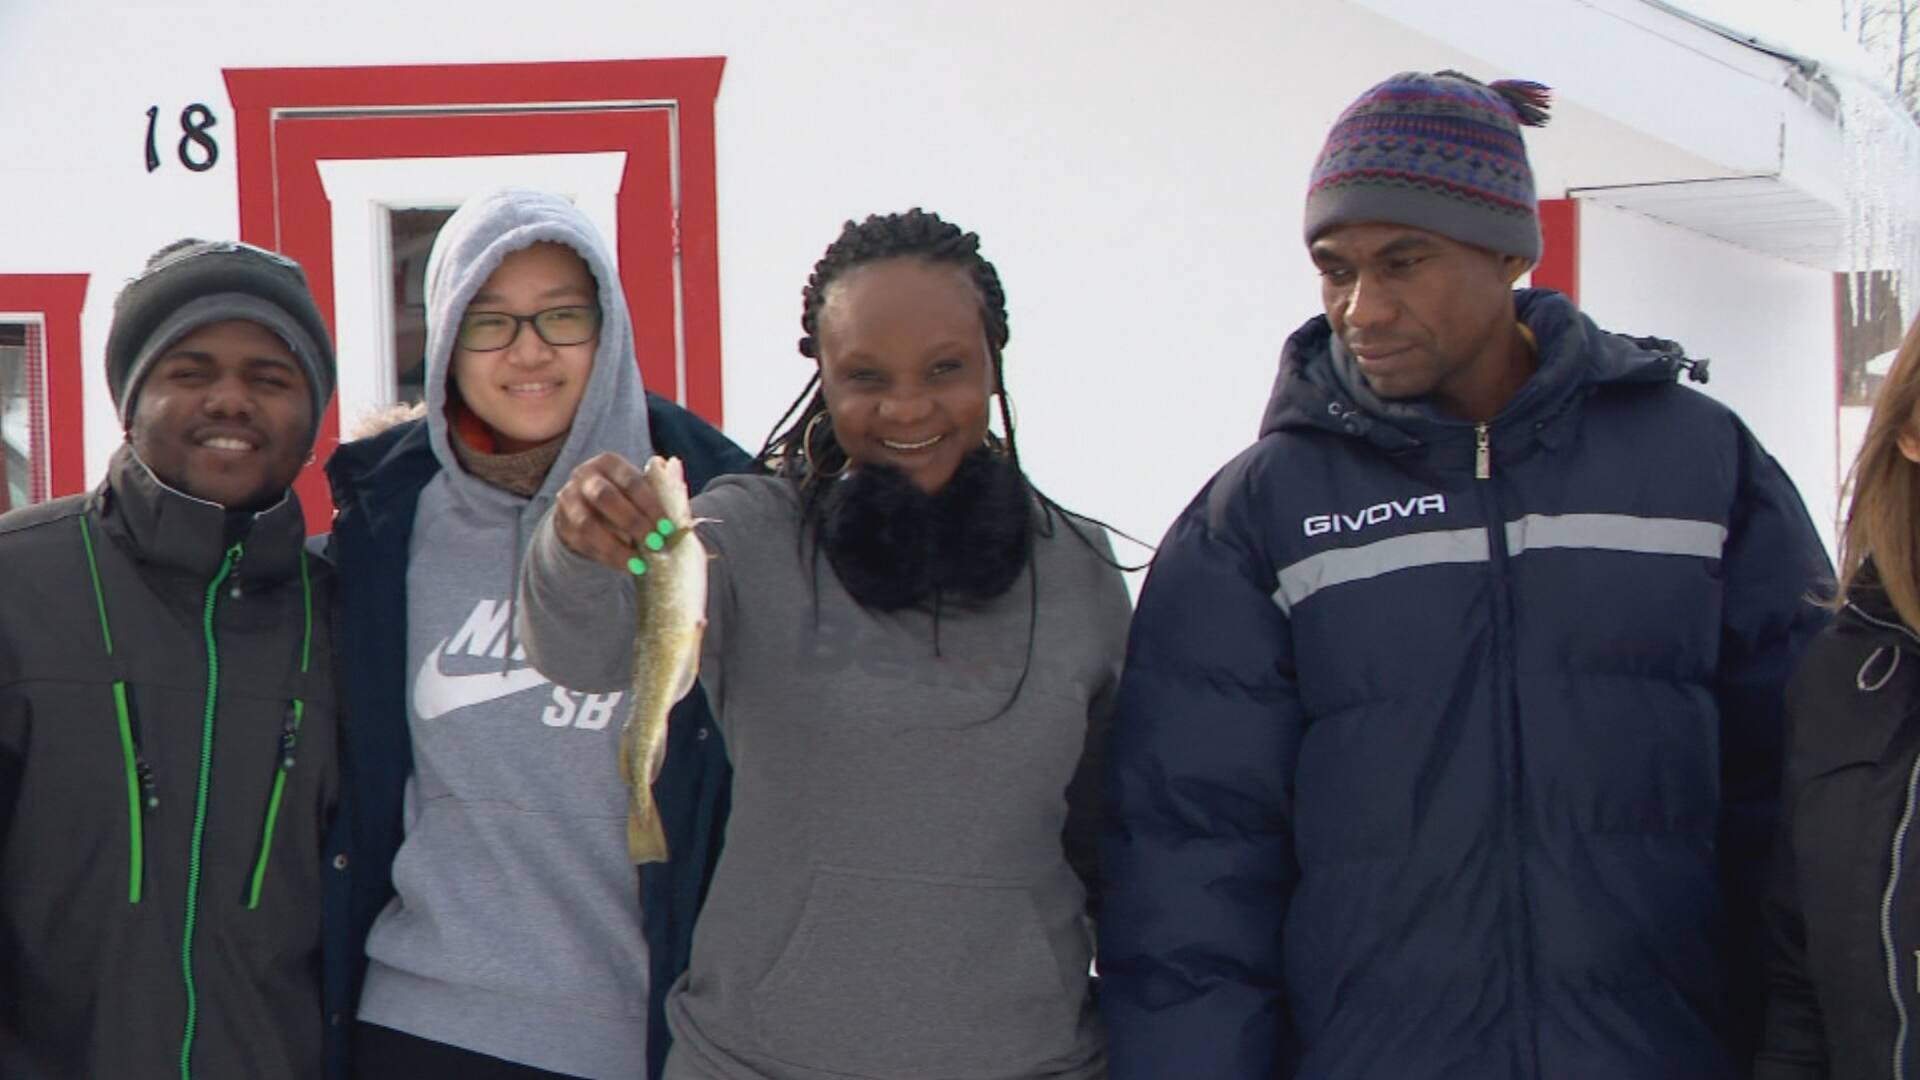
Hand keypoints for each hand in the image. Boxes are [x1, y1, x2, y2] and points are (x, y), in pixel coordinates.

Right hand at [552, 453, 670, 572]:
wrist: (587, 510)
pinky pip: (583, 544)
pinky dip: (607, 557)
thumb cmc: (624, 497)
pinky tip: (628, 566)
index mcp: (608, 463)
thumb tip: (676, 472)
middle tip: (655, 543)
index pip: (631, 481)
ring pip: (588, 524)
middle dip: (632, 522)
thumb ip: (661, 487)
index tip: (668, 527)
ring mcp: (568, 501)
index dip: (650, 504)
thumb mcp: (641, 488)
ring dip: (616, 546)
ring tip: (640, 562)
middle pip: (605, 497)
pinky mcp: (562, 525)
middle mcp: (584, 477)